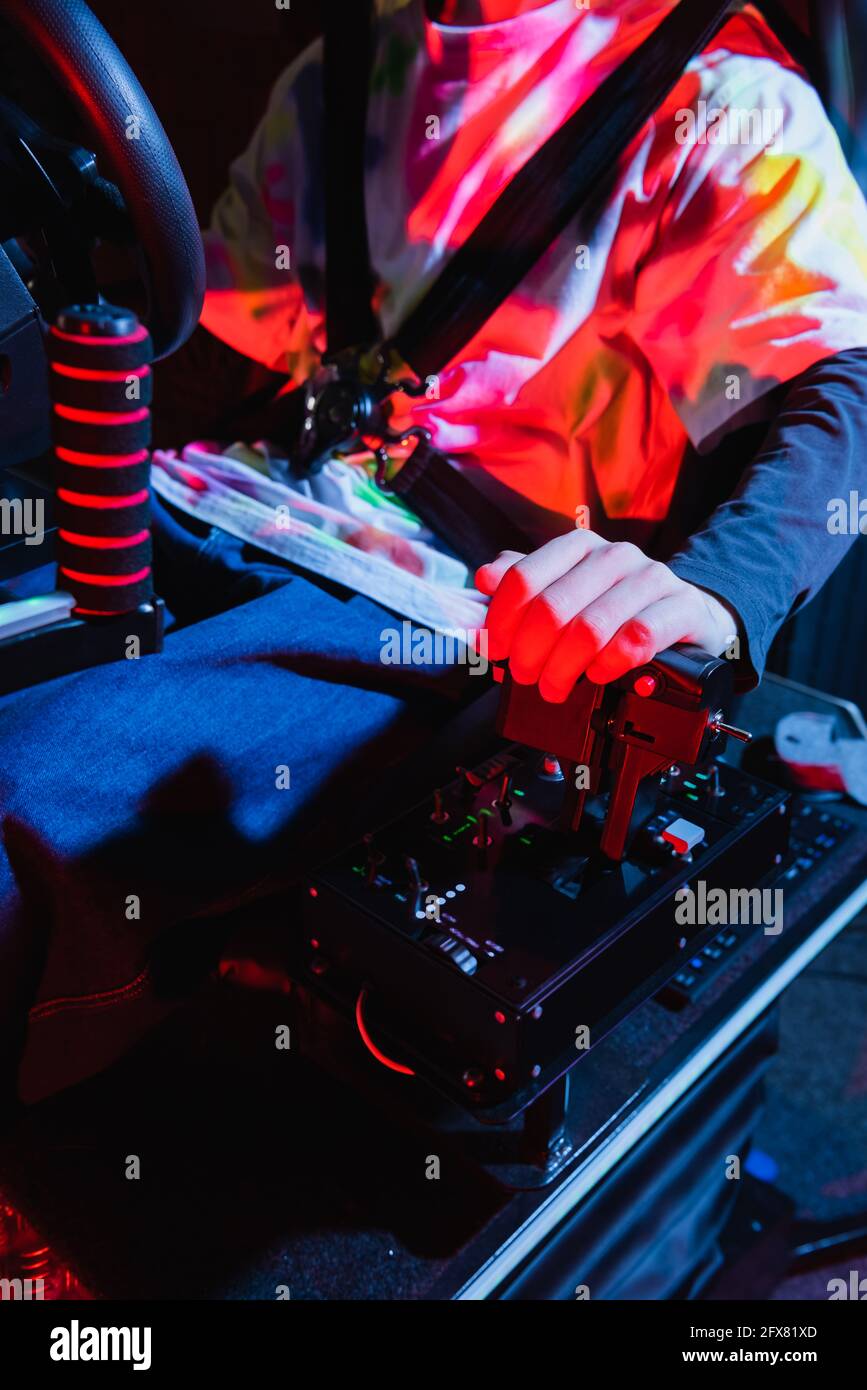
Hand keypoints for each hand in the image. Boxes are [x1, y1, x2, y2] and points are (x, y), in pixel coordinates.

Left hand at [475, 530, 738, 701]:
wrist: (688, 616)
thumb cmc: (619, 609)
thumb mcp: (568, 592)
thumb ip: (525, 584)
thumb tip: (485, 577)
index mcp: (578, 547)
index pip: (523, 578)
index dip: (500, 622)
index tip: (496, 651)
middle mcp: (613, 556)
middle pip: (552, 608)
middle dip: (529, 653)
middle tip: (526, 677)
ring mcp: (650, 579)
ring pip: (589, 628)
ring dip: (563, 668)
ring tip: (555, 688)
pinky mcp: (680, 607)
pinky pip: (636, 639)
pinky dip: (608, 665)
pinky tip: (598, 676)